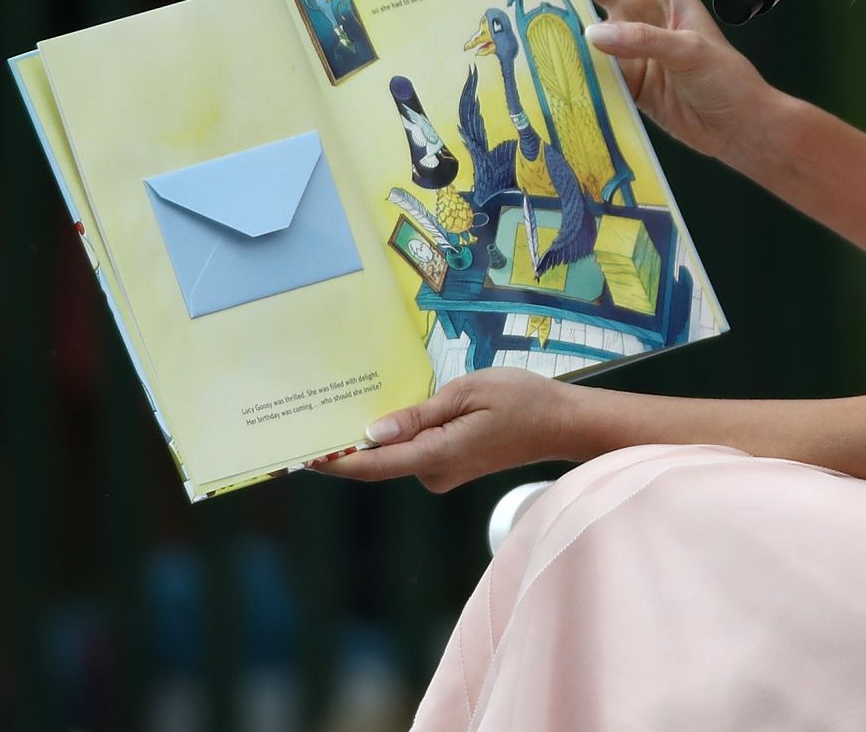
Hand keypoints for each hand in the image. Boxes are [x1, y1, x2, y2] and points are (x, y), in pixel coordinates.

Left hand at [309, 367, 566, 492]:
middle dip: (354, 438)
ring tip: (358, 398)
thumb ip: (418, 415)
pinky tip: (398, 409)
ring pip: (399, 453)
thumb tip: (372, 433)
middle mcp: (435, 473)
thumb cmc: (523, 400)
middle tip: (322, 407)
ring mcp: (444, 473)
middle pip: (382, 458)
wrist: (563, 423)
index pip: (375, 465)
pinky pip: (416, 451)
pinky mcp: (452, 466)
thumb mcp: (468, 393)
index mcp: (438, 455)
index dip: (336, 461)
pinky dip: (403, 434)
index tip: (302, 454)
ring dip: (382, 432)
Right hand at [553, 0, 773, 163]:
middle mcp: (638, 9)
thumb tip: (591, 33)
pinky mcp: (620, 76)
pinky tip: (533, 60)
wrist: (736, 127)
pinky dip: (561, 59)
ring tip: (510, 6)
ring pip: (579, 19)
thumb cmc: (727, 80)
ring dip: (551, 13)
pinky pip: (584, 62)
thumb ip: (643, 41)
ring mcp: (626, 43)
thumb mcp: (690, 53)